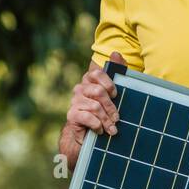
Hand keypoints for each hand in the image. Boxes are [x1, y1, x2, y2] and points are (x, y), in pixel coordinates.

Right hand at [59, 50, 125, 170]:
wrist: (87, 135)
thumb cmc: (103, 112)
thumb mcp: (113, 94)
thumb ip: (116, 72)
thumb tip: (116, 53)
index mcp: (89, 80)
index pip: (97, 73)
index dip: (109, 84)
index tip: (116, 95)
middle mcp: (80, 89)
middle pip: (98, 92)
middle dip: (111, 107)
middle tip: (117, 119)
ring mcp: (75, 101)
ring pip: (95, 106)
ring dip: (106, 120)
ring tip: (112, 129)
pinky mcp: (72, 115)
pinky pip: (88, 117)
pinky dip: (97, 125)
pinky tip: (100, 131)